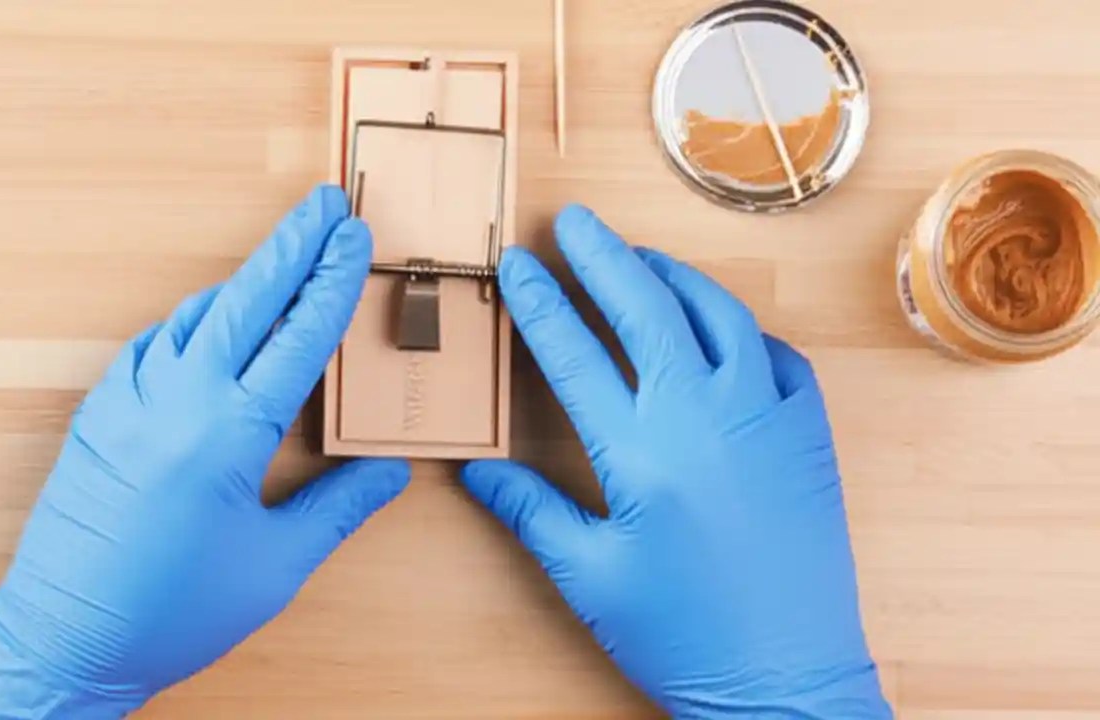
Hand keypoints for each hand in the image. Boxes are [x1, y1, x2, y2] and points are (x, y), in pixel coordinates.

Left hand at [0, 186, 408, 717]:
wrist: (63, 639)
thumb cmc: (173, 613)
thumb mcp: (276, 566)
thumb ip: (338, 508)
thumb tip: (392, 474)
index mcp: (229, 434)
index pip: (299, 337)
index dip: (333, 282)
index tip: (356, 238)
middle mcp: (175, 400)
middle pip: (246, 299)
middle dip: (291, 244)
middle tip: (325, 202)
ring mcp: (127, 400)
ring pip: (195, 315)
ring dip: (244, 282)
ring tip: (284, 258)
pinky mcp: (97, 413)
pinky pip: (153, 344)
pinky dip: (192, 322)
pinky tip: (212, 322)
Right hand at [463, 206, 890, 718]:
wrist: (787, 679)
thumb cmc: (682, 636)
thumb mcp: (589, 578)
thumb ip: (529, 512)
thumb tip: (475, 470)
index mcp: (640, 451)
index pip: (574, 352)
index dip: (539, 302)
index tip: (517, 262)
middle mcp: (706, 416)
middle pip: (646, 308)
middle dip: (603, 256)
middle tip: (575, 222)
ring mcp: (767, 417)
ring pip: (718, 314)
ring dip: (674, 276)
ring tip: (640, 260)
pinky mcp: (809, 434)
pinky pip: (779, 356)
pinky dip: (744, 331)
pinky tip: (721, 330)